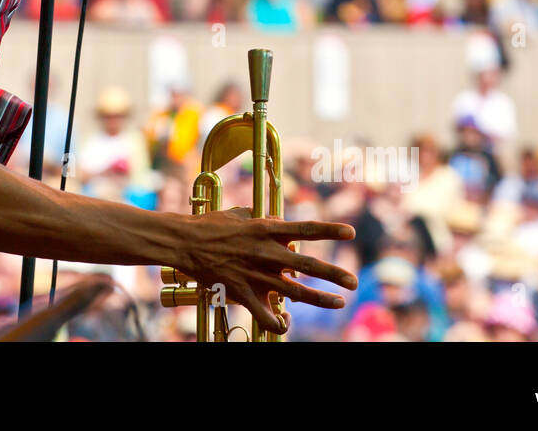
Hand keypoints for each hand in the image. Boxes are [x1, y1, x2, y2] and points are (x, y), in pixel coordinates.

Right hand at [178, 209, 356, 335]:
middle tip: (353, 281)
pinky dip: (280, 322)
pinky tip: (286, 321)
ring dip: (320, 299)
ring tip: (338, 302)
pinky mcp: (243, 293)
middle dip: (334, 273)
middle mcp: (265, 252)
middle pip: (307, 265)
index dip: (329, 230)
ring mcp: (256, 274)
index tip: (351, 233)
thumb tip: (278, 221)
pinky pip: (267, 316)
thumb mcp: (238, 214)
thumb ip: (261, 218)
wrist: (184, 242)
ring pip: (295, 292)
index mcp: (265, 229)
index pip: (305, 228)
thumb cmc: (209, 225)